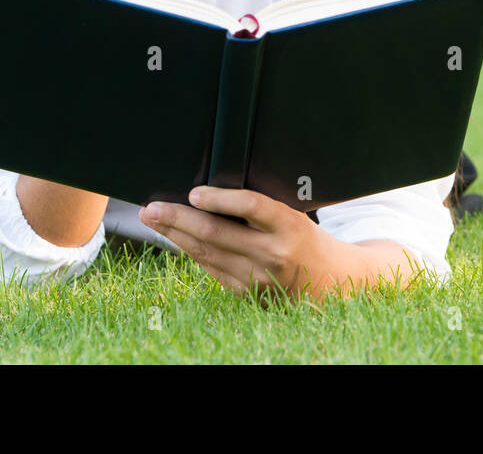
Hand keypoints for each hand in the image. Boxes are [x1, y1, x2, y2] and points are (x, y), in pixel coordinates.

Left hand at [139, 187, 351, 302]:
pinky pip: (212, 269)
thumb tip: (212, 188)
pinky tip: (177, 238)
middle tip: (151, 207)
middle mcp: (274, 254)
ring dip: (175, 235)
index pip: (251, 207)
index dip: (220, 199)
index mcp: (290, 226)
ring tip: (154, 218)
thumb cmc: (306, 237)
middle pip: (216, 234)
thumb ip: (263, 205)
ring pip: (207, 253)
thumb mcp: (295, 213)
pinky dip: (192, 252)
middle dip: (177, 218)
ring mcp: (259, 278)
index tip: (194, 192)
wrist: (331, 282)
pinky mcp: (248, 294)